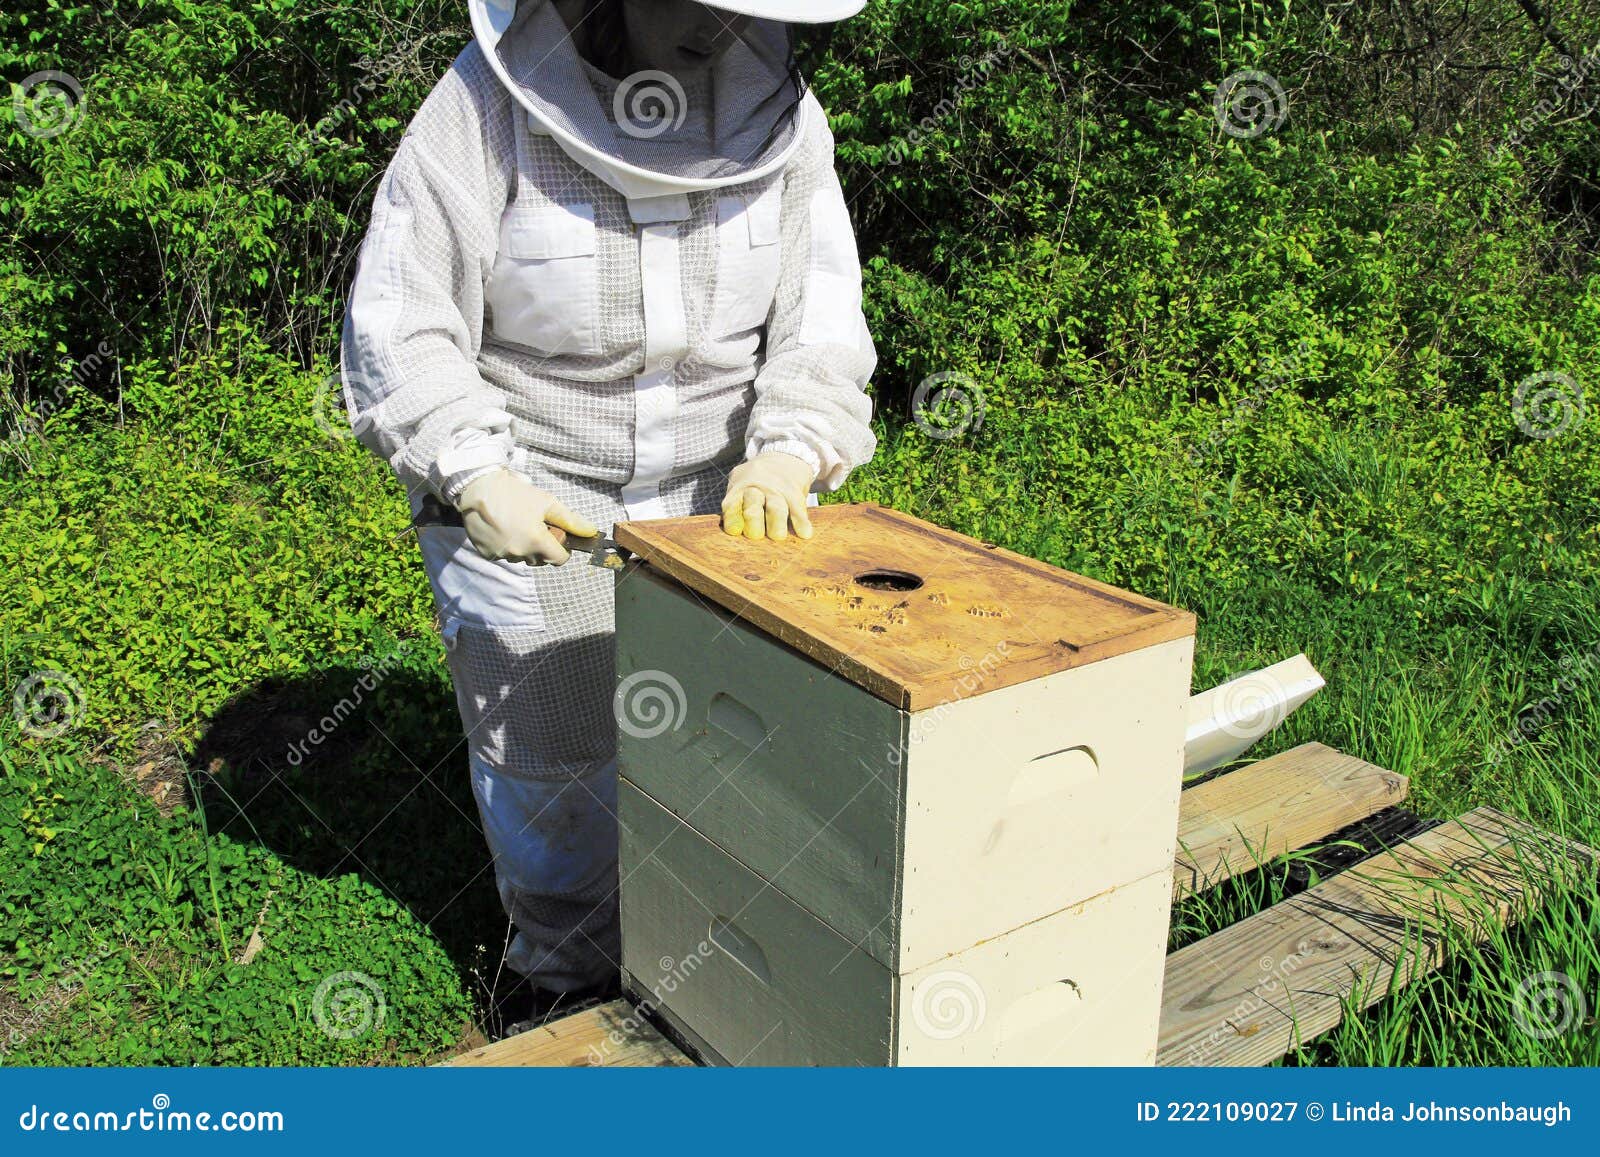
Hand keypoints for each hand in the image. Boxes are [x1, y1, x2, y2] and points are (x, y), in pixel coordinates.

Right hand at [456, 470, 598, 564]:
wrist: (478, 488)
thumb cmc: (515, 493)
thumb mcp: (547, 503)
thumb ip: (570, 520)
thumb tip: (591, 531)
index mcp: (537, 542)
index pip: (559, 559)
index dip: (562, 548)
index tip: (556, 536)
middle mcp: (520, 553)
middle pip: (540, 559)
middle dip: (542, 547)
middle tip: (535, 526)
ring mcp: (502, 555)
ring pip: (521, 558)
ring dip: (524, 547)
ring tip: (517, 525)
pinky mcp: (487, 554)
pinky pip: (503, 555)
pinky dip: (506, 546)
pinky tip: (502, 528)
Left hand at [720, 452, 816, 541]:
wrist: (784, 458)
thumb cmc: (755, 484)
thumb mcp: (740, 486)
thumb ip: (735, 509)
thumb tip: (735, 535)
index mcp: (739, 489)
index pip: (732, 505)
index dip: (733, 519)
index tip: (734, 531)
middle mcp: (756, 488)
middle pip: (753, 504)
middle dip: (754, 520)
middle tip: (755, 535)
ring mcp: (777, 490)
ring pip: (776, 507)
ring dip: (777, 522)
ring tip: (778, 536)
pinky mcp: (795, 494)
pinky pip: (798, 508)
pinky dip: (801, 521)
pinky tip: (804, 533)